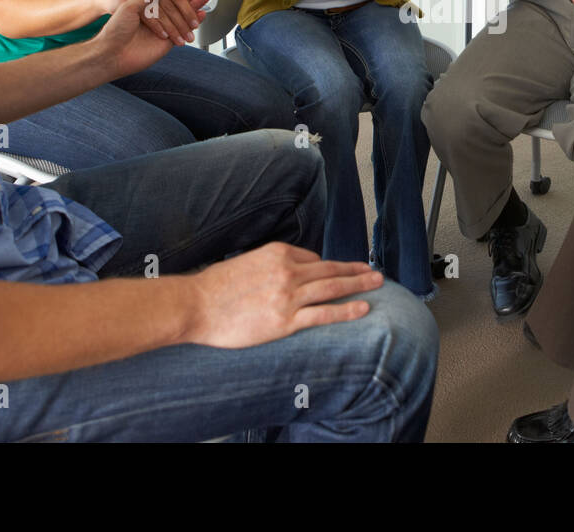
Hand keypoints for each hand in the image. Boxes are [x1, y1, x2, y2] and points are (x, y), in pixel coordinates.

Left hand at [94, 0, 193, 77]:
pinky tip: (202, 15)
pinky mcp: (167, 42)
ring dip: (195, 6)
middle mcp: (154, 16)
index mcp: (144, 5)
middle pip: (176, 3)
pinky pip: (183, 30)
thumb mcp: (128, 7)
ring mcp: (162, 28)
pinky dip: (194, 22)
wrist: (112, 54)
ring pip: (182, 15)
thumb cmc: (115, 30)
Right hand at [185, 242, 384, 348]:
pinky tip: (363, 307)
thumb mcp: (245, 262)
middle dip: (356, 270)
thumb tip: (289, 271)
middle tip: (376, 272)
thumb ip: (269, 265)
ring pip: (333, 288)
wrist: (195, 306)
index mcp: (278, 253)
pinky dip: (347, 309)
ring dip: (360, 284)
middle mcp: (288, 271)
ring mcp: (289, 296)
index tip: (339, 273)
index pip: (312, 259)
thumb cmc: (215, 287)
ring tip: (378, 284)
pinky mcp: (286, 320)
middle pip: (331, 270)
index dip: (327, 268)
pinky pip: (324, 313)